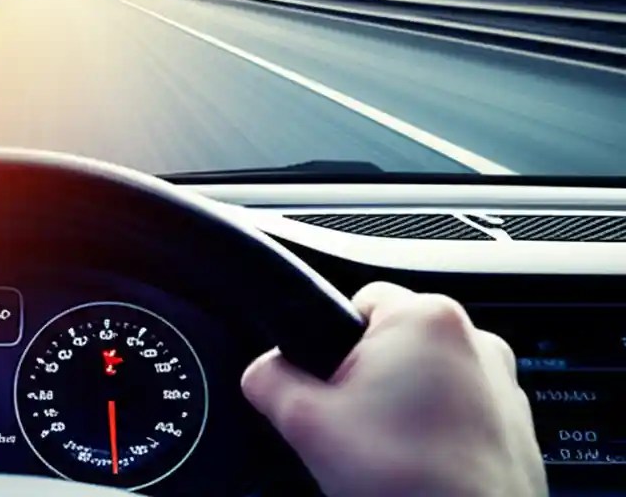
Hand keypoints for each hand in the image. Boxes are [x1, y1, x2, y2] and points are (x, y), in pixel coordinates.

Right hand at [241, 282, 545, 496]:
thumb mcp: (305, 423)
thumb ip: (268, 378)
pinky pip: (458, 408)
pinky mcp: (514, 421)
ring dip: (403, 404)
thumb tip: (263, 371)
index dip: (330, 346)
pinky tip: (420, 464)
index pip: (355, 300)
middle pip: (391, 341)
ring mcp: (503, 381)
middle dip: (368, 378)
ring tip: (390, 451)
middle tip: (356, 427)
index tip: (333, 389)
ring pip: (425, 376)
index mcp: (427, 318)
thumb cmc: (409, 482)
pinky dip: (436, 429)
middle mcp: (475, 338)